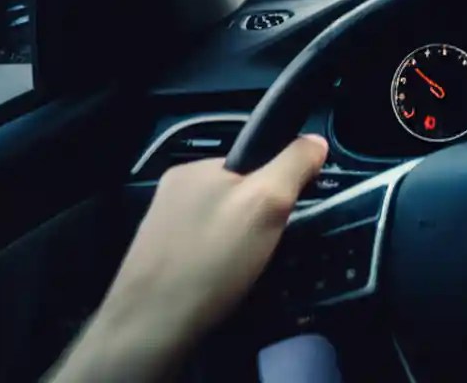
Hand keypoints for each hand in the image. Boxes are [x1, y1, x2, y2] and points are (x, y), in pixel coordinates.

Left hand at [48, 135, 327, 382]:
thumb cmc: (211, 260)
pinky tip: (223, 281)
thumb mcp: (266, 203)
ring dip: (239, 243)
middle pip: (237, 194)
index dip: (276, 185)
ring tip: (244, 268)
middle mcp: (174, 191)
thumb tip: (315, 140)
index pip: (253, 161)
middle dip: (257, 218)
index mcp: (194, 168)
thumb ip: (293, 165)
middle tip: (266, 245)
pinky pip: (204, 249)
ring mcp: (163, 225)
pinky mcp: (159, 258)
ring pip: (220, 224)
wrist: (151, 325)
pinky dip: (219, 263)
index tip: (284, 214)